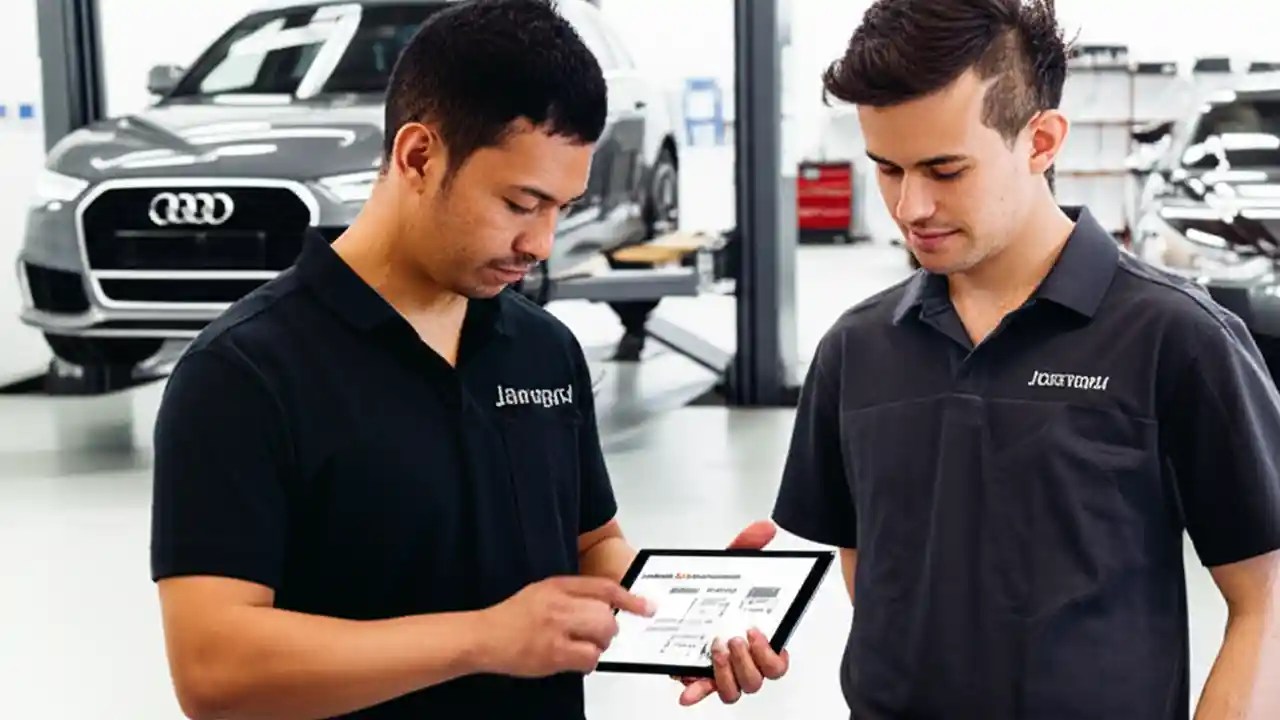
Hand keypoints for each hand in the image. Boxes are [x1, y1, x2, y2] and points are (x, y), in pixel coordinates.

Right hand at [479, 575, 654, 677]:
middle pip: (606, 614)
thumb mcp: (542, 591)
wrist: (484, 636)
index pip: (604, 588)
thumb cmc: (512, 617)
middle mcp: (559, 604)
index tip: (646, 606)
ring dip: (599, 645)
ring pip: (601, 636)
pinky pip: (588, 659)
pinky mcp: (553, 654)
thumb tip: (605, 605)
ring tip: (584, 647)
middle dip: (610, 628)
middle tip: (600, 635)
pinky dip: (588, 661)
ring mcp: (556, 629)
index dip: (629, 598)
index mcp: (558, 585)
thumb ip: (573, 594)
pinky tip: (575, 659)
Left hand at [675, 520, 791, 704]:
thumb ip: (746, 546)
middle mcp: (743, 659)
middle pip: (759, 679)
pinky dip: (696, 692)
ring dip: (727, 674)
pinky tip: (686, 689)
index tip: (756, 632)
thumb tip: (765, 528)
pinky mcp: (696, 674)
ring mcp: (720, 670)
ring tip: (715, 648)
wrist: (672, 595)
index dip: (772, 655)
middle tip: (734, 638)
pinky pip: (701, 691)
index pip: (778, 661)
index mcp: (759, 638)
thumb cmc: (711, 588)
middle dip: (749, 662)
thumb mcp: (727, 565)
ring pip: (734, 691)